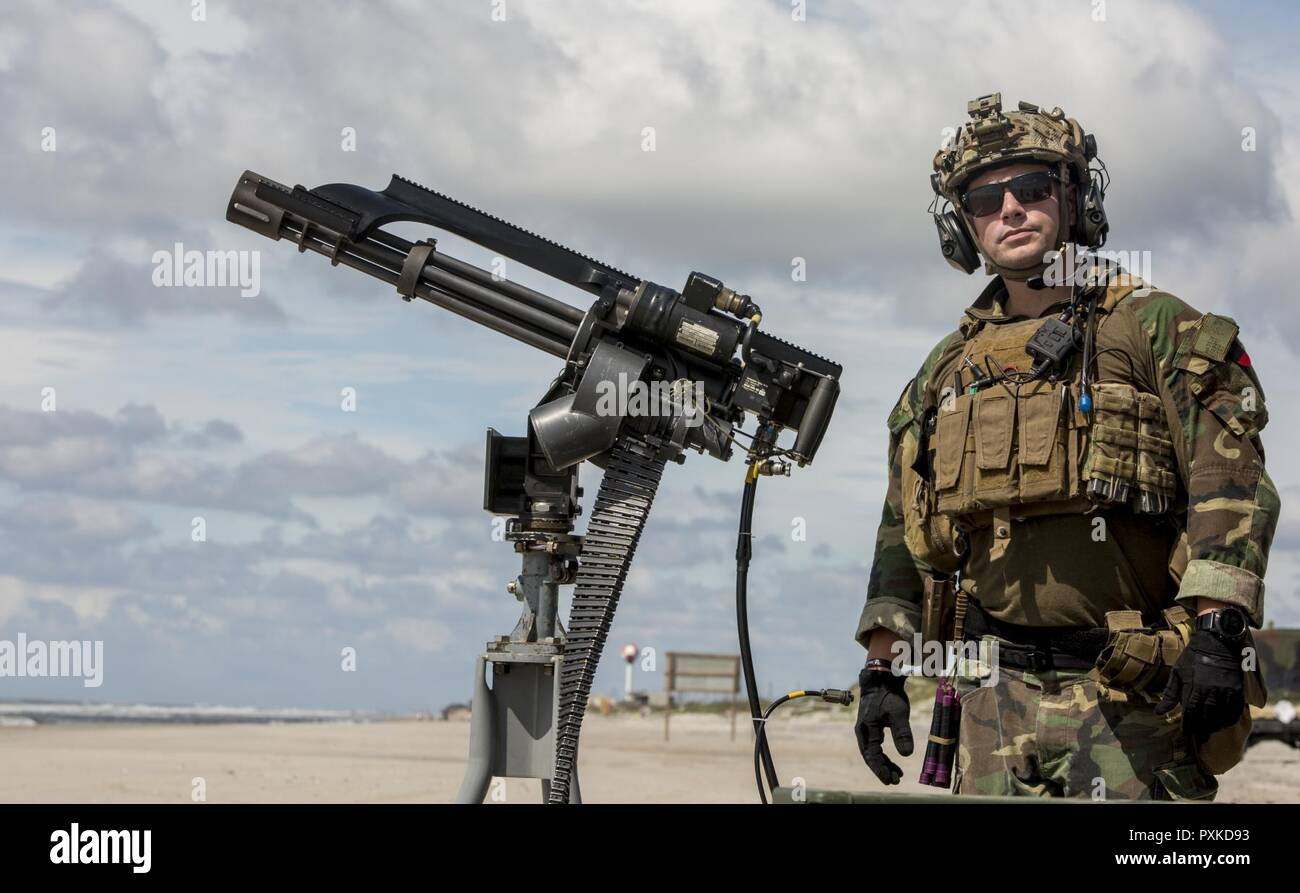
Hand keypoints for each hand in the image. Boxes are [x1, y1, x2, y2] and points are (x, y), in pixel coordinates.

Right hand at [855, 665, 912, 784]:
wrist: (882, 679)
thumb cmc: (889, 695)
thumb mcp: (898, 713)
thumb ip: (902, 733)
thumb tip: (907, 755)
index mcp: (866, 729)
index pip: (872, 756)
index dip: (881, 770)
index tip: (891, 780)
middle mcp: (863, 732)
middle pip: (871, 757)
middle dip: (882, 770)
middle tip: (895, 781)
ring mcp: (867, 730)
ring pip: (873, 753)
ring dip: (884, 764)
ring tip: (897, 775)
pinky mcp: (872, 728)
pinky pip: (876, 747)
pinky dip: (884, 756)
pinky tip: (895, 762)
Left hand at [1155, 629, 1245, 735]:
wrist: (1218, 641)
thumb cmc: (1194, 656)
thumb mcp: (1178, 672)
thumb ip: (1170, 694)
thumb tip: (1158, 712)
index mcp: (1194, 687)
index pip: (1191, 713)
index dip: (1189, 725)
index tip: (1187, 734)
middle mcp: (1211, 691)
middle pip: (1206, 717)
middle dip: (1202, 728)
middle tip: (1199, 737)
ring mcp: (1226, 690)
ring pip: (1221, 716)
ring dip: (1216, 726)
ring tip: (1211, 732)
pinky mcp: (1238, 689)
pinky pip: (1235, 710)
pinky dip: (1230, 719)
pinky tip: (1225, 723)